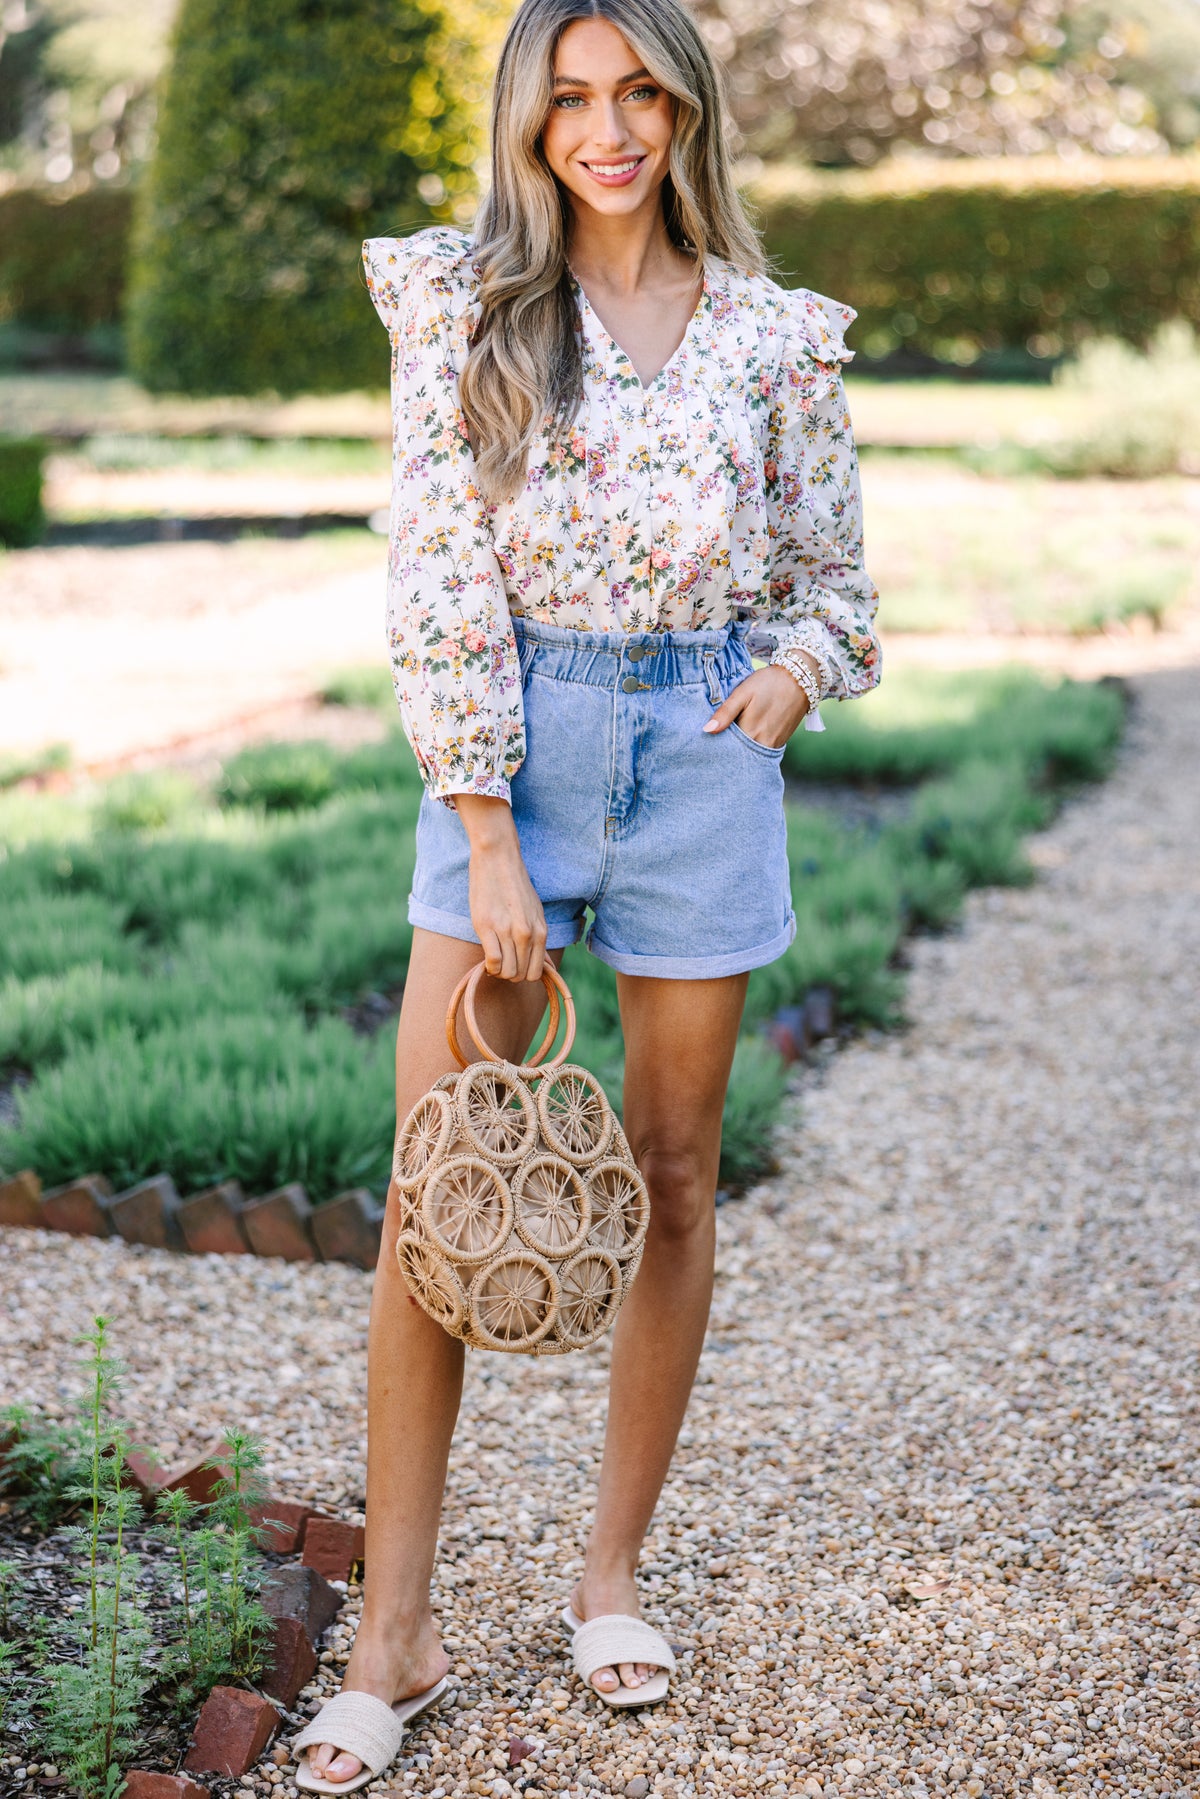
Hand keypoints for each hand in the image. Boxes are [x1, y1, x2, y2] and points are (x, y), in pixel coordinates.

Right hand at [455, 795, 547, 981]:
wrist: (498, 859)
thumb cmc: (515, 886)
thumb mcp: (536, 911)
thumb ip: (537, 936)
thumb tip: (539, 963)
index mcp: (541, 930)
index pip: (535, 972)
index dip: (523, 974)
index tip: (514, 965)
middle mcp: (527, 933)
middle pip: (519, 975)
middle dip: (509, 974)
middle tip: (501, 961)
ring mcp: (507, 930)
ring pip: (506, 972)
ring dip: (498, 971)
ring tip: (493, 957)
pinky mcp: (486, 926)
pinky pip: (492, 961)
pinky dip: (488, 966)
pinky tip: (486, 956)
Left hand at [702, 662, 812, 749]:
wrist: (800, 679)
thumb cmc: (769, 683)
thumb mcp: (743, 693)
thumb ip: (725, 713)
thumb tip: (706, 730)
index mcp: (750, 732)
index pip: (726, 748)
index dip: (714, 746)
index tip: (706, 742)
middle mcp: (762, 744)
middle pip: (737, 755)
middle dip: (725, 751)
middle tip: (713, 743)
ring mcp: (772, 745)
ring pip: (749, 754)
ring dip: (738, 750)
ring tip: (728, 741)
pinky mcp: (779, 742)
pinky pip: (761, 751)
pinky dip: (751, 748)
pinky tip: (744, 739)